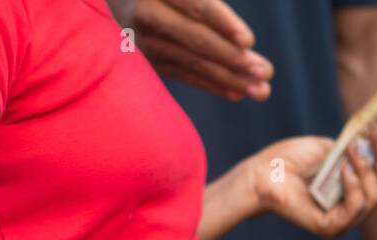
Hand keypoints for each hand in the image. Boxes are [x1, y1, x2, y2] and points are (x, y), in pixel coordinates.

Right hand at [126, 0, 272, 100]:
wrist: (111, 6)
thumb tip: (240, 33)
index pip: (196, 3)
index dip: (222, 22)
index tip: (249, 41)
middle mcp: (146, 12)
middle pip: (196, 38)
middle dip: (233, 57)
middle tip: (266, 72)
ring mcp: (143, 40)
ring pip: (192, 61)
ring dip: (230, 77)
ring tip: (261, 90)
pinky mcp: (147, 60)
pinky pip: (184, 74)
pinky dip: (212, 84)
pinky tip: (236, 94)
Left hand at [250, 134, 376, 239]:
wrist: (263, 172)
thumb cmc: (292, 159)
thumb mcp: (331, 148)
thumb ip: (357, 149)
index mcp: (356, 189)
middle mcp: (353, 208)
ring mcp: (343, 220)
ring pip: (374, 197)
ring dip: (367, 169)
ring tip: (351, 151)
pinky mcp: (331, 227)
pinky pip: (355, 208)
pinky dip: (354, 186)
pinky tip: (343, 169)